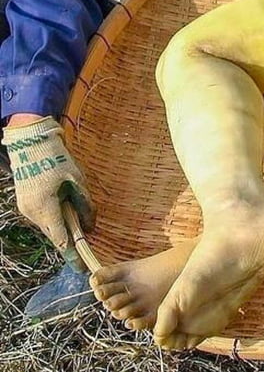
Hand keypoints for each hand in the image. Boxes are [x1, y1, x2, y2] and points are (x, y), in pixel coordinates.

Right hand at [2, 116, 95, 270]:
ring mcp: (26, 209)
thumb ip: (85, 205)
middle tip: (85, 232)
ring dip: (61, 223)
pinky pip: (42, 217)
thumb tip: (91, 228)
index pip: (60, 240)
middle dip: (69, 236)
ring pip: (48, 225)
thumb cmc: (57, 160)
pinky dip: (53, 215)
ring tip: (71, 204)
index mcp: (46, 208)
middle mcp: (32, 213)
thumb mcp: (77, 181)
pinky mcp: (24, 204)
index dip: (72, 255)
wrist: (32, 144)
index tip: (81, 268)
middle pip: (55, 234)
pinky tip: (61, 202)